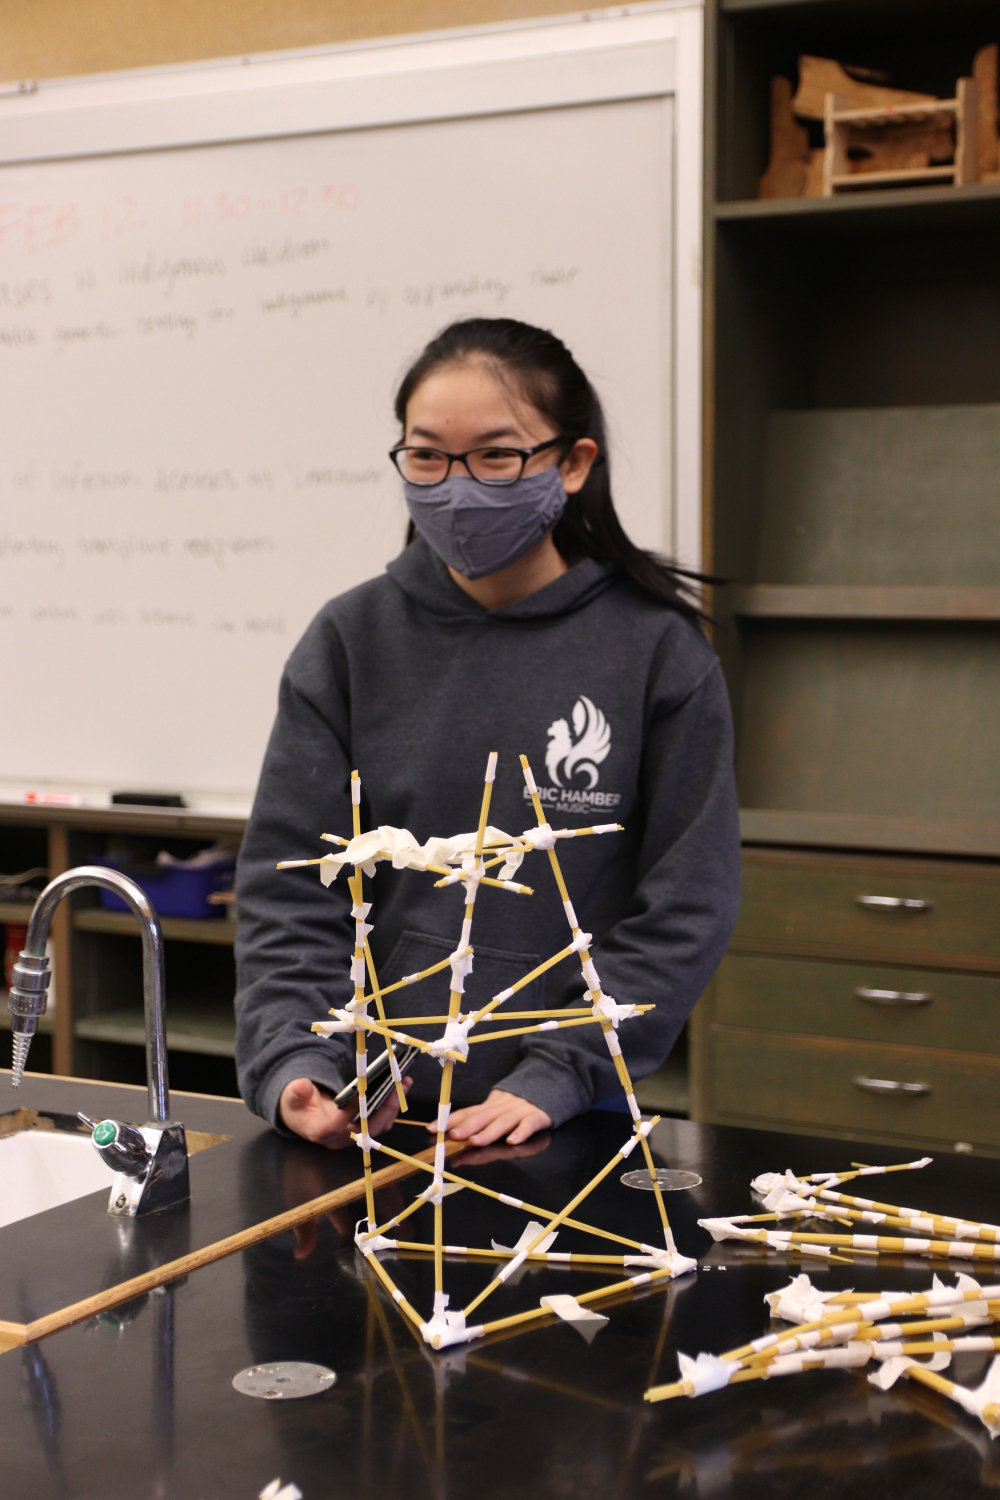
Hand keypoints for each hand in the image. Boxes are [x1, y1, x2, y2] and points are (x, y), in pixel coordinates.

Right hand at [279, 1076, 410, 1148]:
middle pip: (365, 1129)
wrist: (305, 1114)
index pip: (333, 1128)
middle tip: (392, 1087)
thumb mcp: (292, 1097)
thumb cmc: (299, 1106)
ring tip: (403, 1081)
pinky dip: (392, 1102)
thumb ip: (296, 1093)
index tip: (357, 1097)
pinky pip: (382, 1118)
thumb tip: (300, 1086)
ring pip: (378, 1125)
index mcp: (319, 1132)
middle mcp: (340, 1138)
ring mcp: (355, 1134)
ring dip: (392, 1104)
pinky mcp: (365, 1127)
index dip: (346, 1115)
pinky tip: (401, 1084)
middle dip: (381, 1109)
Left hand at [438, 1089, 551, 1147]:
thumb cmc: (517, 1104)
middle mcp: (502, 1107)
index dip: (450, 1120)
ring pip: (502, 1122)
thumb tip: (452, 1131)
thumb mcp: (496, 1107)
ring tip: (476, 1141)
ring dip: (488, 1132)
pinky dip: (520, 1132)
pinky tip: (512, 1141)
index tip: (432, 1128)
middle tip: (452, 1136)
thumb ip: (479, 1119)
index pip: (467, 1112)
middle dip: (466, 1127)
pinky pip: (528, 1125)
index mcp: (490, 1106)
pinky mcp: (537, 1117)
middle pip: (482, 1117)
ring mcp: (520, 1111)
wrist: (548, 1086)